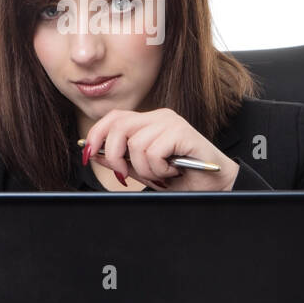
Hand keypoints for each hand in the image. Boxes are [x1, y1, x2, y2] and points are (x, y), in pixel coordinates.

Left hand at [81, 107, 239, 190]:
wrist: (216, 184)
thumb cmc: (185, 177)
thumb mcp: (146, 171)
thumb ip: (123, 161)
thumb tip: (95, 154)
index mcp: (149, 122)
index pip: (113, 118)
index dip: (96, 135)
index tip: (87, 154)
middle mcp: (159, 117)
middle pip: (118, 126)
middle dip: (113, 155)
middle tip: (126, 175)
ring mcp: (170, 122)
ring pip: (135, 145)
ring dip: (145, 169)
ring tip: (163, 172)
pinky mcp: (181, 131)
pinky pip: (153, 152)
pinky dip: (159, 168)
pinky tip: (173, 169)